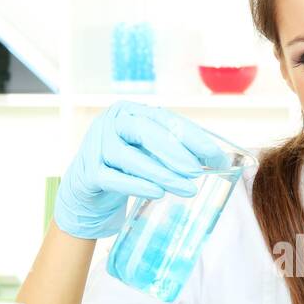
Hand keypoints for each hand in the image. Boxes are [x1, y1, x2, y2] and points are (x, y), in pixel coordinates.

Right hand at [53, 101, 230, 239]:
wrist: (87, 192)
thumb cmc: (125, 167)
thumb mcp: (150, 152)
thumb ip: (176, 150)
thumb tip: (216, 159)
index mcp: (130, 111)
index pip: (165, 120)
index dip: (193, 137)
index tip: (216, 156)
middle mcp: (111, 123)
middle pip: (146, 131)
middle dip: (177, 152)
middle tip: (198, 171)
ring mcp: (96, 146)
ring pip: (131, 157)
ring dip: (163, 173)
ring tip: (188, 189)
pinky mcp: (88, 173)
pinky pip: (115, 179)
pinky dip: (138, 185)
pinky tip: (158, 192)